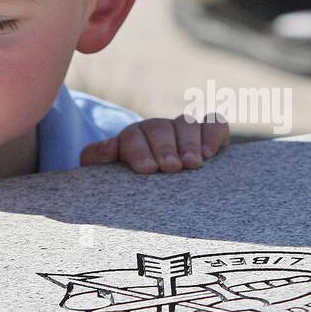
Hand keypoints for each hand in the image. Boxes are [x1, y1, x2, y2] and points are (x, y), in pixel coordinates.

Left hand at [80, 114, 229, 173]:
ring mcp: (184, 131)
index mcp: (132, 137)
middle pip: (161, 128)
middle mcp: (158, 130)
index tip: (147, 169)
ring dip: (190, 143)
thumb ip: (96, 157)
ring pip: (187, 124)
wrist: (154, 187)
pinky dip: (214, 133)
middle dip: (166, 147)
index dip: (139, 150)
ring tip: (193, 164)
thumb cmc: (128, 184)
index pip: (132, 136)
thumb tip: (109, 147)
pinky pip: (215, 124)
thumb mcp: (105, 174)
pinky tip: (212, 153)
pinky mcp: (209, 135)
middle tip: (172, 168)